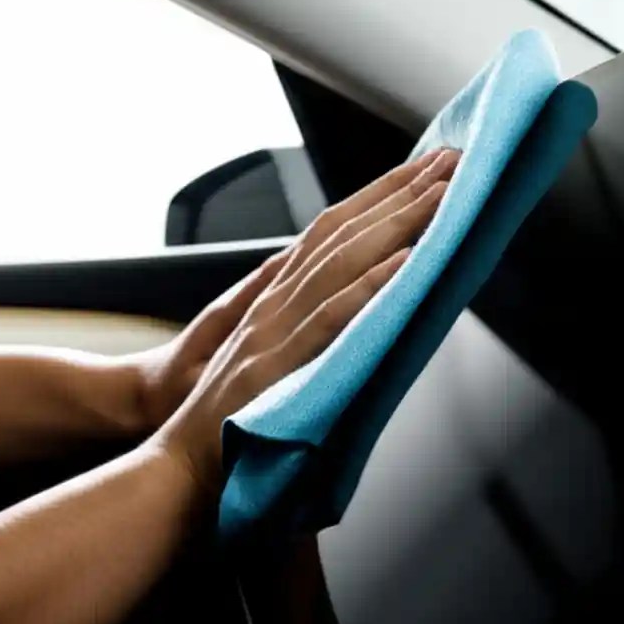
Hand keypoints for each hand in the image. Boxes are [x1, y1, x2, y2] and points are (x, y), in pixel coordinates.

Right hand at [153, 147, 459, 490]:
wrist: (175, 463)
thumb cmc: (220, 419)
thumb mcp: (257, 356)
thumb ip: (289, 323)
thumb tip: (332, 296)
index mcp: (272, 300)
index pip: (332, 232)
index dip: (377, 195)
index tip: (420, 168)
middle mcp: (274, 304)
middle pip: (343, 233)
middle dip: (398, 193)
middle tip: (448, 160)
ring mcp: (273, 330)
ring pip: (343, 262)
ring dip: (396, 223)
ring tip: (440, 193)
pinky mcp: (276, 366)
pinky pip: (331, 319)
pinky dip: (368, 286)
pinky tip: (405, 261)